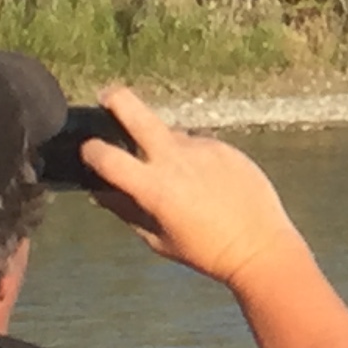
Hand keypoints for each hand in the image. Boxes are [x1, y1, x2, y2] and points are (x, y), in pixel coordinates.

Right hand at [76, 86, 308, 295]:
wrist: (259, 246)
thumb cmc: (205, 251)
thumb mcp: (156, 239)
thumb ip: (126, 210)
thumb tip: (100, 192)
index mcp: (153, 187)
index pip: (106, 156)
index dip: (90, 151)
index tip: (88, 150)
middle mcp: (176, 160)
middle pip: (138, 114)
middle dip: (117, 99)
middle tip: (107, 96)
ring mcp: (204, 149)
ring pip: (172, 135)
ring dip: (165, 146)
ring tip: (182, 179)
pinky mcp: (226, 148)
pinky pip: (199, 146)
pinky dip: (194, 157)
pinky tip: (206, 181)